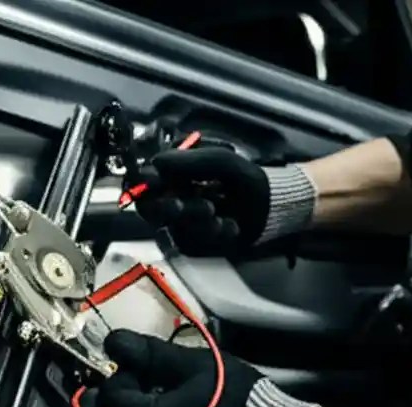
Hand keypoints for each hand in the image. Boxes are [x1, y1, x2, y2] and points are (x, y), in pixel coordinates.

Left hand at [96, 329, 263, 406]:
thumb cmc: (234, 397)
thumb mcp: (192, 365)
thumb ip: (150, 353)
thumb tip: (113, 342)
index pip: (109, 393)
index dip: (121, 370)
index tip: (146, 357)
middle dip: (138, 381)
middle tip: (170, 365)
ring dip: (154, 395)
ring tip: (186, 380)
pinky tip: (194, 399)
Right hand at [132, 148, 270, 255]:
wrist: (269, 207)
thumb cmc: (243, 178)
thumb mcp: (221, 162)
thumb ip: (190, 161)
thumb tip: (156, 163)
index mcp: (172, 174)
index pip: (142, 180)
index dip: (143, 182)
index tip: (156, 182)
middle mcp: (170, 197)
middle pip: (149, 207)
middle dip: (169, 207)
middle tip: (189, 205)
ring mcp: (180, 221)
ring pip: (172, 225)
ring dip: (197, 220)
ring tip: (220, 216)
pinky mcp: (192, 241)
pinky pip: (192, 241)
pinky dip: (212, 234)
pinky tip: (230, 226)